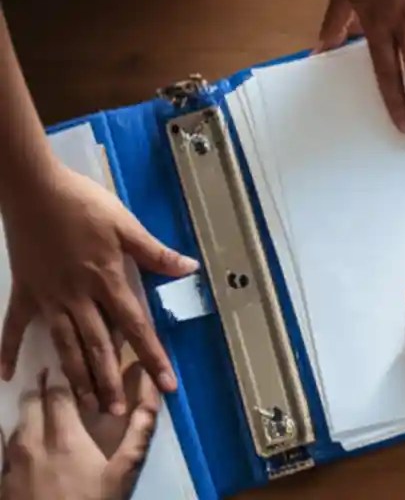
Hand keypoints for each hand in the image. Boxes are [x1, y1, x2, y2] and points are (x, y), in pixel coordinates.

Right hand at [1, 163, 195, 411]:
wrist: (33, 188)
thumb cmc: (83, 203)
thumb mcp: (125, 224)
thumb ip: (155, 252)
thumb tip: (190, 268)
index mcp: (108, 280)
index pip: (136, 326)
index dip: (153, 356)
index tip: (166, 383)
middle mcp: (79, 296)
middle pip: (98, 346)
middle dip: (110, 380)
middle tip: (116, 412)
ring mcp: (49, 296)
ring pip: (64, 344)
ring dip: (75, 375)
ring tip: (84, 404)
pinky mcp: (24, 290)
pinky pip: (15, 326)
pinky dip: (10, 349)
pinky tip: (7, 374)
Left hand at [1, 365, 158, 499]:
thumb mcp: (123, 473)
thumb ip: (138, 433)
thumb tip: (154, 396)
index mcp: (64, 437)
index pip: (58, 392)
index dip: (66, 378)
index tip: (75, 372)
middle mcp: (31, 442)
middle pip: (31, 402)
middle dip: (44, 390)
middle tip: (57, 385)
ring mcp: (10, 462)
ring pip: (15, 423)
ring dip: (28, 413)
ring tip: (42, 412)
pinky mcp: (0, 479)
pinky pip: (1, 447)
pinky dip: (9, 435)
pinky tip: (17, 437)